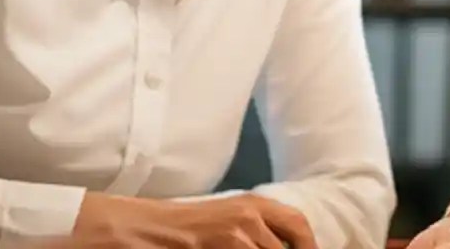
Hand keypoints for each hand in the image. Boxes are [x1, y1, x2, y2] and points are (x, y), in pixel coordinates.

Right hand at [71, 191, 317, 248]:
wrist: (141, 226)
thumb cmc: (185, 228)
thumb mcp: (226, 221)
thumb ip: (255, 232)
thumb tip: (282, 245)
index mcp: (254, 204)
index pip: (299, 226)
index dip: (308, 246)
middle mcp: (249, 215)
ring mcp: (234, 233)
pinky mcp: (220, 245)